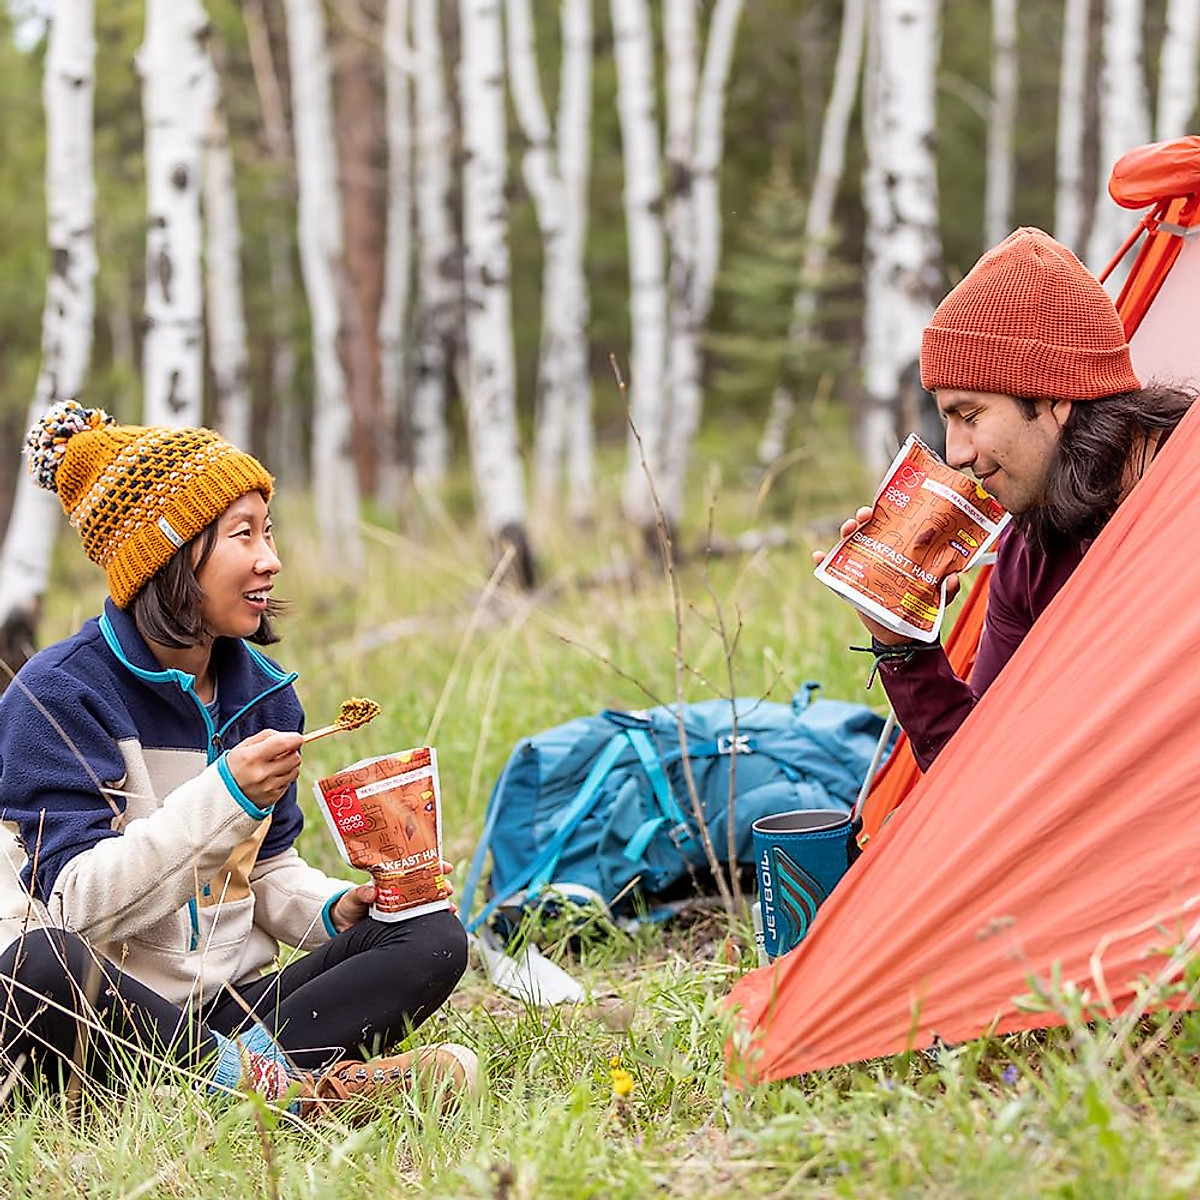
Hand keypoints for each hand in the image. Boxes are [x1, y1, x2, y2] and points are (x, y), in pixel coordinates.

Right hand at [225, 728, 302, 809]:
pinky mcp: (272, 799)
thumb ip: (269, 737)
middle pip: (294, 758)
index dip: (295, 738)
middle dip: (292, 752)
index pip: (283, 744)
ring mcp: (267, 788)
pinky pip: (288, 784)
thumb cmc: (235, 766)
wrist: (221, 794)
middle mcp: (261, 774)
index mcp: (252, 757)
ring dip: (289, 766)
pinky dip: (283, 779)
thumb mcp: (244, 746)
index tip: (297, 738)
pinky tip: (270, 778)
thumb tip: (292, 737)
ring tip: (274, 766)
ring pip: (294, 771)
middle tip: (282, 753)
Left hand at [329, 861, 457, 932]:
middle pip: (427, 885)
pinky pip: (422, 920)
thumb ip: (360, 893)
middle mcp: (402, 892)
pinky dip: (435, 920)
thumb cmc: (349, 906)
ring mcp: (404, 908)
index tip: (445, 866)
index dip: (432, 865)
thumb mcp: (353, 897)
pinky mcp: (403, 924)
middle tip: (448, 888)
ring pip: (428, 902)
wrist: (343, 926)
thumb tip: (372, 892)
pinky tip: (446, 922)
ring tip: (450, 907)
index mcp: (392, 879)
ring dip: (441, 903)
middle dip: (441, 884)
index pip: (416, 868)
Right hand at [812, 507, 960, 645]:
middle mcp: (878, 555)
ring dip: (845, 534)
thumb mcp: (937, 597)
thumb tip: (953, 578)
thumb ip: (948, 589)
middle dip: (863, 518)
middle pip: (867, 530)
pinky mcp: (849, 585)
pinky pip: (832, 572)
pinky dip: (822, 562)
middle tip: (865, 515)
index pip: (891, 526)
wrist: (900, 632)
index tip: (886, 505)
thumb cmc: (917, 607)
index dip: (887, 513)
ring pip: (849, 545)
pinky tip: (818, 556)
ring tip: (848, 529)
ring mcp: (861, 568)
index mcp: (898, 551)